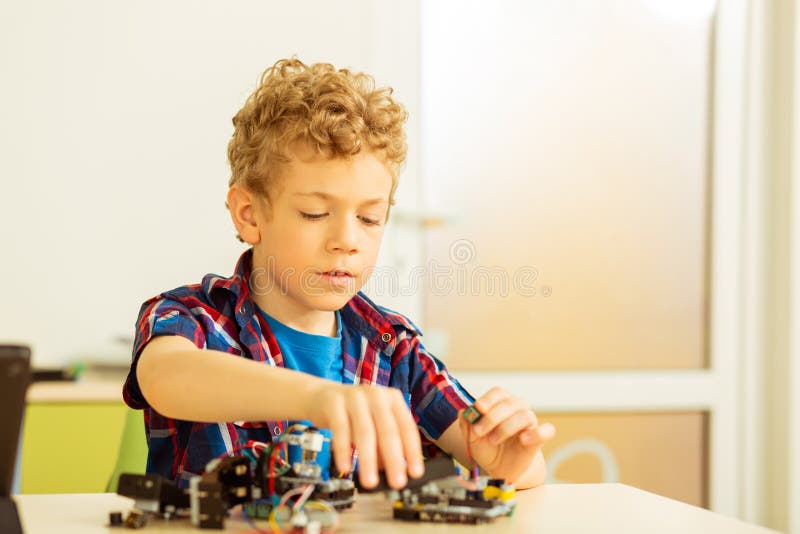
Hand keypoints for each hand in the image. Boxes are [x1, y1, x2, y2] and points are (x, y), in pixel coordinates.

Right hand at [307, 383, 423, 489]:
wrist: (322, 396)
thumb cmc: (354, 413)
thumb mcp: (374, 425)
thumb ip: (384, 446)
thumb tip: (393, 471)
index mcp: (392, 399)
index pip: (407, 427)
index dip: (412, 451)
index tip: (415, 473)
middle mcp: (376, 395)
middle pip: (388, 430)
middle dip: (394, 459)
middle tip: (397, 481)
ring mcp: (355, 397)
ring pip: (365, 432)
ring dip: (368, 460)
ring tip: (370, 481)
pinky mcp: (334, 403)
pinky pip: (340, 430)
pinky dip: (344, 451)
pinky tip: (345, 467)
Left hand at [461, 387, 554, 483]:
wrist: (500, 469)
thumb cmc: (487, 448)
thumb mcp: (471, 437)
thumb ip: (466, 424)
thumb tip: (463, 413)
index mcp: (501, 404)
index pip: (498, 393)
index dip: (488, 399)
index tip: (477, 408)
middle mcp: (517, 409)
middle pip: (510, 403)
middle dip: (491, 417)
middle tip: (478, 432)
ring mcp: (529, 424)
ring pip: (524, 415)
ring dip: (506, 427)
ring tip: (493, 440)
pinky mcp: (538, 439)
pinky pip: (546, 431)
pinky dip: (538, 433)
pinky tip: (524, 440)